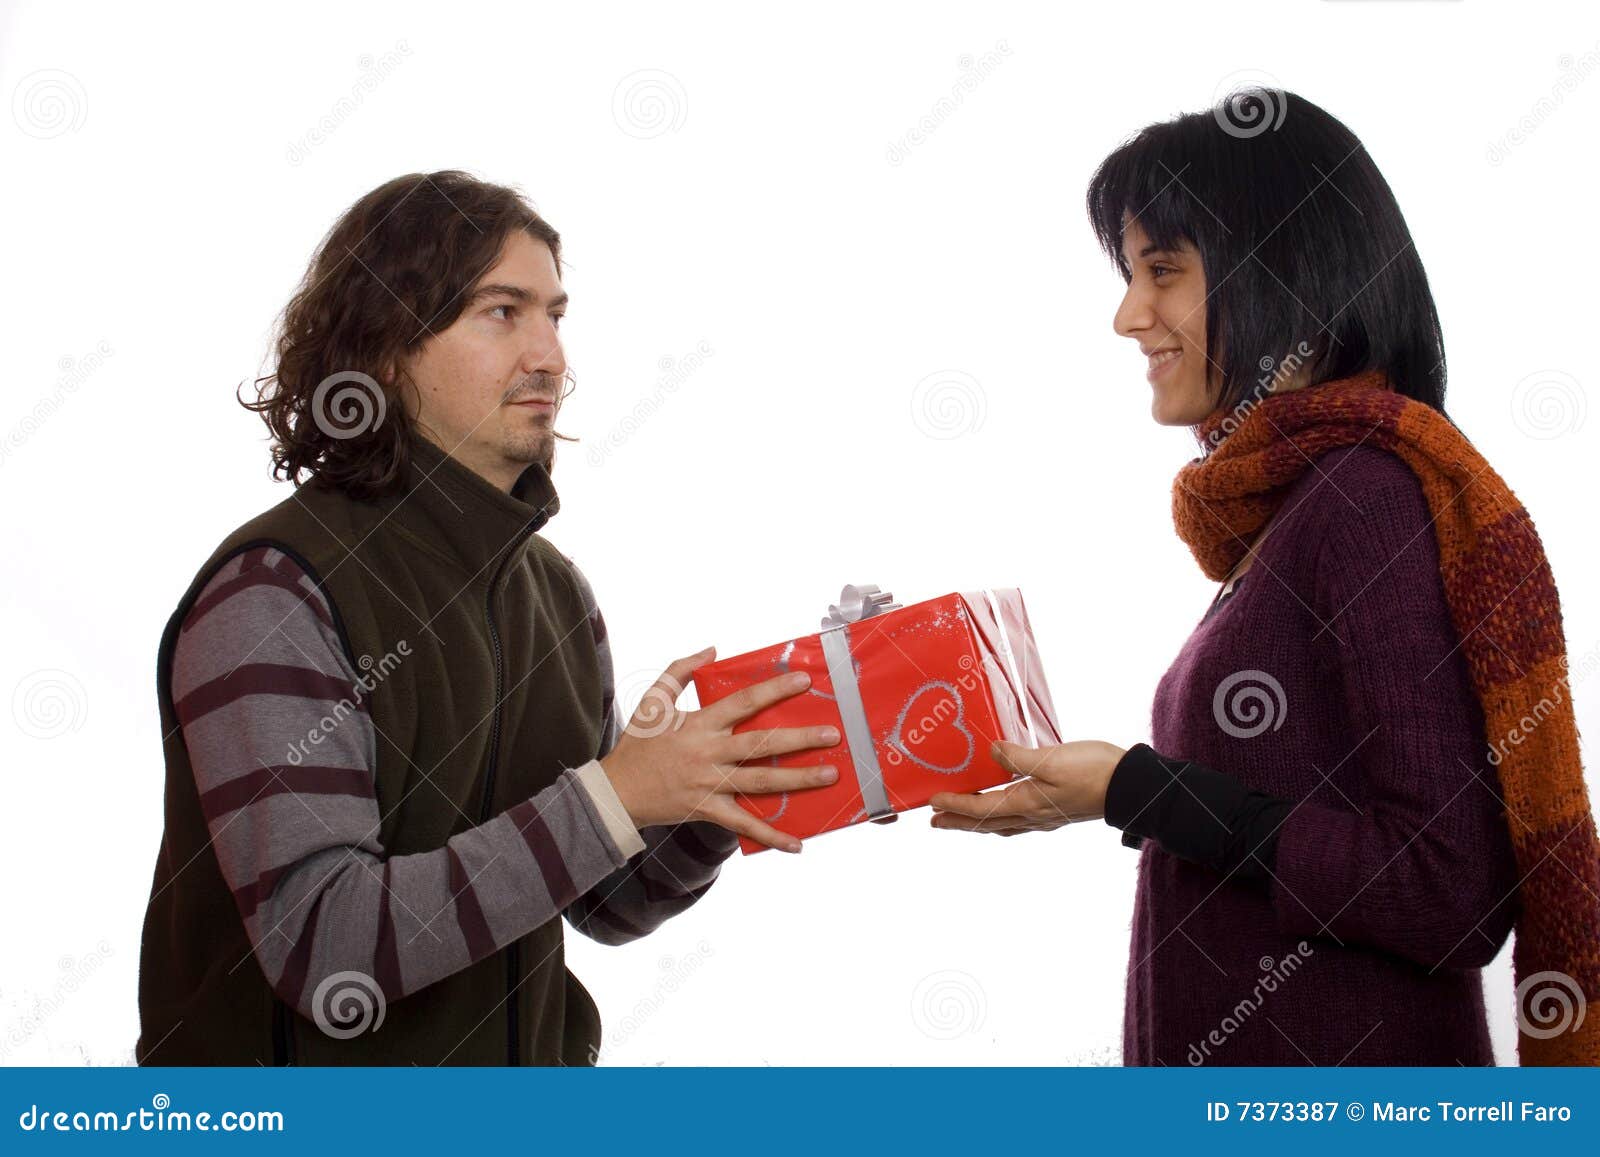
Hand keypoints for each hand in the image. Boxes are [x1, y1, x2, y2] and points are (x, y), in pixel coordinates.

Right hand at [600, 646, 840, 852]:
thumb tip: (711, 650)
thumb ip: (679, 671)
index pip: (743, 702)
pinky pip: (745, 825)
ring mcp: (711, 784)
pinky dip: (771, 836)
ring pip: (761, 782)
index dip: (774, 690)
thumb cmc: (637, 744)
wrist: (617, 793)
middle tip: (832, 734)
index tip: (803, 681)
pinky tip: (798, 844)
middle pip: (761, 744)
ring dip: (799, 780)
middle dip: (800, 739)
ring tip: (831, 774)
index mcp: (699, 724)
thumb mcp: (652, 701)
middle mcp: (709, 754)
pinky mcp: (709, 811)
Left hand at [928, 740, 1126, 835]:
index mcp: (1027, 803)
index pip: (981, 808)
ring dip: (977, 822)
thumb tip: (991, 752)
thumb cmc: (1094, 771)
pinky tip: (1003, 810)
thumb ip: (1018, 758)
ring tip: (960, 818)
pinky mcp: (1057, 811)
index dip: (955, 805)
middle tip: (934, 822)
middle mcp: (1032, 816)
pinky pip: (1018, 820)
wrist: (1131, 786)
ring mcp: (1045, 817)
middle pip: (986, 822)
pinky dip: (1000, 818)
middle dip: (959, 821)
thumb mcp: (1052, 759)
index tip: (932, 802)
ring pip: (1002, 824)